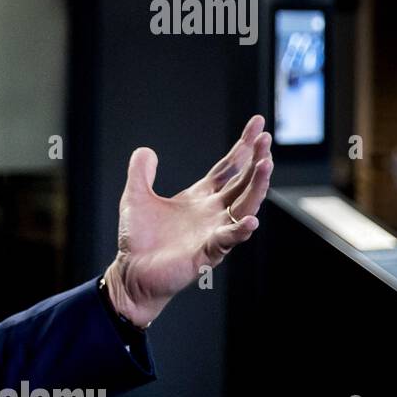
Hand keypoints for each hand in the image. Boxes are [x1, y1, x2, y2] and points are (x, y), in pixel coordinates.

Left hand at [104, 115, 272, 326]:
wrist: (131, 271)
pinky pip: (229, 239)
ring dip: (257, 187)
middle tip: (266, 139)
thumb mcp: (135, 197)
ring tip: (266, 165)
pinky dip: (240, 230)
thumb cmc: (138, 238)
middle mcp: (212, 212)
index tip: (257, 125)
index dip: (242, 147)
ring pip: (244, 206)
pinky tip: (251, 220)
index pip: (228, 168)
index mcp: (200, 197)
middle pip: (242, 182)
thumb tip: (146, 150)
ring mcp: (214, 231)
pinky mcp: (208, 252)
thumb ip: (141, 173)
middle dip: (256, 160)